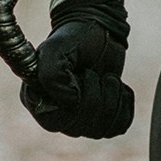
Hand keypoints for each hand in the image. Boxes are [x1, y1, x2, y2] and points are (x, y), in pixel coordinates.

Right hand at [21, 0, 133, 137]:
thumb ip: (51, 74)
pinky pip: (118, 127)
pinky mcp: (102, 117)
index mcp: (37, 98)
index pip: (54, 121)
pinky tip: (118, 87)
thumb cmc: (75, 37)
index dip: (73, 103)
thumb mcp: (57, 49)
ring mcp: (78, 117)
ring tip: (107, 78)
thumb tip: (70, 102)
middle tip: (94, 72)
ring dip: (111, 100)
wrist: (100, 29)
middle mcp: (55, 112)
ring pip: (100, 130)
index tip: (82, 76)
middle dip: (95, 97)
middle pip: (79, 128)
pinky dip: (124, 105)